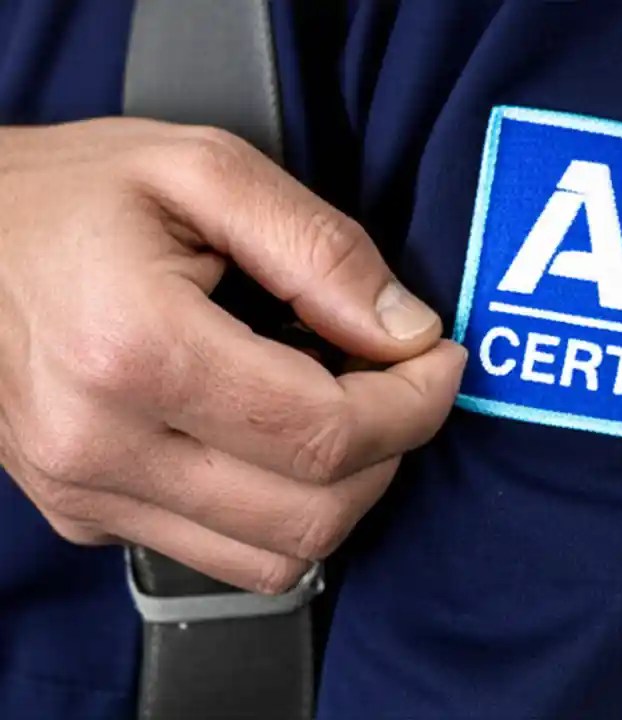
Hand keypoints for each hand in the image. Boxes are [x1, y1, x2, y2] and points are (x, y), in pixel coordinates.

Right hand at [0, 118, 464, 591]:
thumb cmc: (67, 194)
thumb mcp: (203, 169)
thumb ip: (321, 250)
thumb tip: (408, 330)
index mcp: (135, 349)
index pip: (327, 433)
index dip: (415, 403)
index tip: (440, 359)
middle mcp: (101, 444)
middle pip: (313, 514)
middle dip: (391, 450)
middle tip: (401, 381)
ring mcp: (86, 492)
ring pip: (278, 557)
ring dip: (343, 491)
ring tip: (341, 408)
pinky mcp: (84, 512)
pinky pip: (224, 555)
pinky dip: (281, 512)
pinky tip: (277, 438)